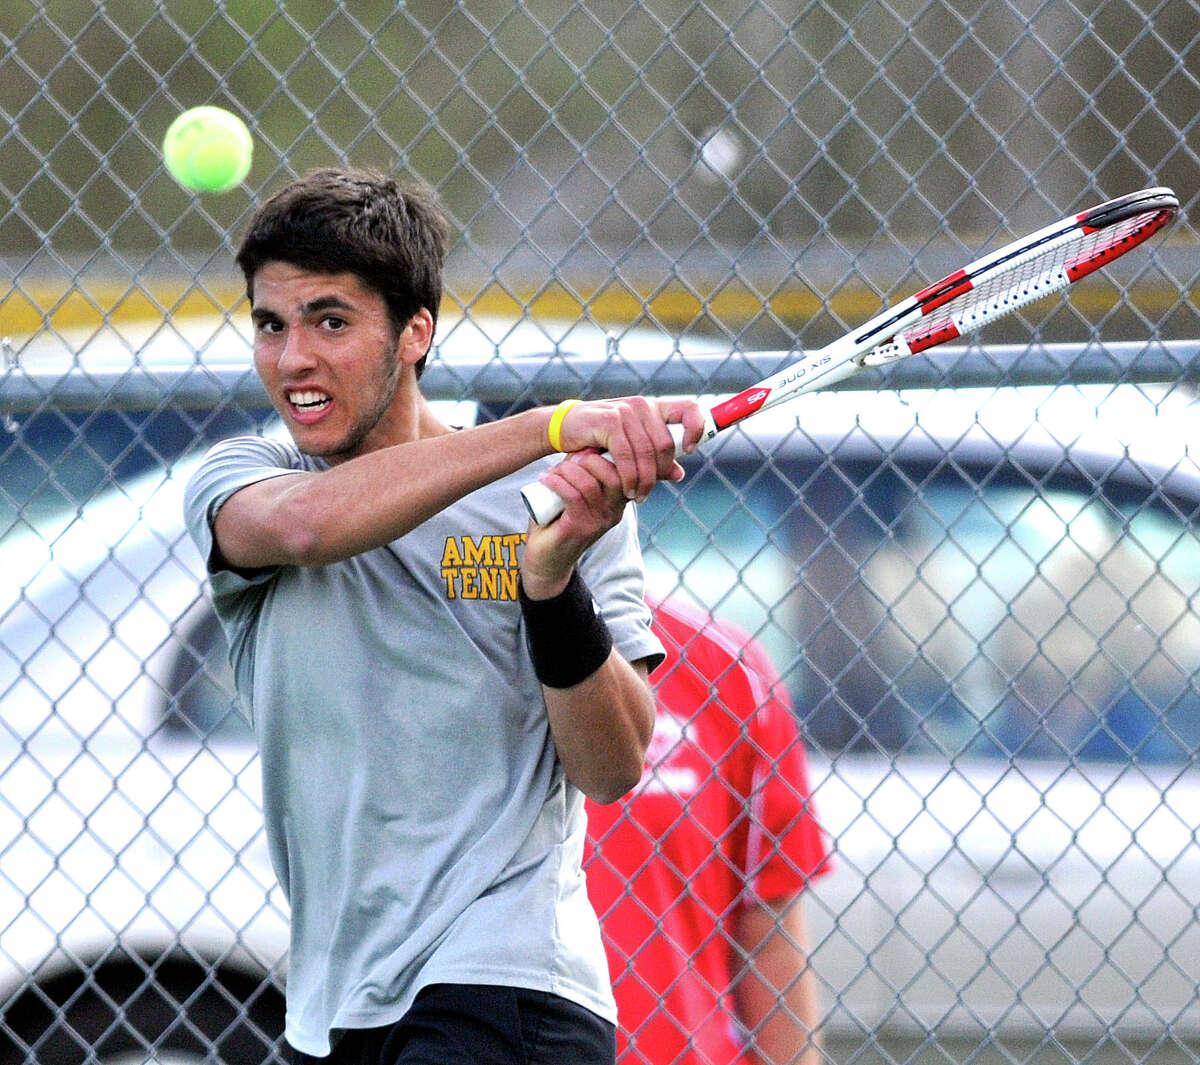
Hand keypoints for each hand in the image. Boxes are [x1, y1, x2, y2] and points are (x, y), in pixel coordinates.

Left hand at [521, 448, 630, 598]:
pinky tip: (546, 479)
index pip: (627, 471)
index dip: (607, 454)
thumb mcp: (576, 491)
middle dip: (589, 459)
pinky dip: (558, 482)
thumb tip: (586, 439)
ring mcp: (598, 522)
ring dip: (568, 471)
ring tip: (552, 473)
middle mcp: (614, 512)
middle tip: (569, 460)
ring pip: (590, 484)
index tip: (583, 450)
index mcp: (618, 501)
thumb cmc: (560, 521)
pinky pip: (574, 496)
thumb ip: (584, 471)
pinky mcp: (580, 528)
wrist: (547, 560)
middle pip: (615, 475)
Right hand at [553, 396, 704, 504]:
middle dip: (658, 473)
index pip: (688, 409)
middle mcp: (642, 406)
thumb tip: (679, 474)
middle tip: (647, 492)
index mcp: (653, 408)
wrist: (564, 428)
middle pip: (665, 443)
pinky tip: (625, 489)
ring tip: (636, 496)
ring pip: (647, 453)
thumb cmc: (599, 438)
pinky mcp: (609, 421)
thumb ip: (654, 459)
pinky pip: (627, 455)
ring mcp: (626, 411)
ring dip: (643, 481)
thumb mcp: (630, 448)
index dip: (696, 428)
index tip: (688, 451)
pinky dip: (628, 477)